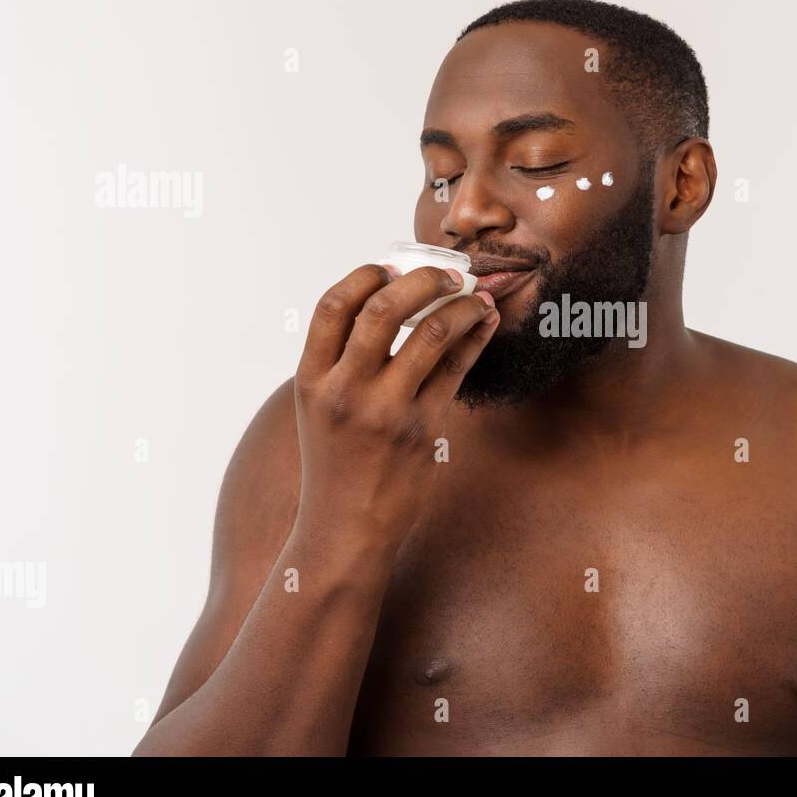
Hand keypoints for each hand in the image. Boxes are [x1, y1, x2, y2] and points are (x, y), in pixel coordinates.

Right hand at [292, 263, 498, 549]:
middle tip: (448, 273)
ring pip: (431, 333)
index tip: (391, 266)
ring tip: (477, 296)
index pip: (334, 305)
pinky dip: (475, 337)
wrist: (346, 530)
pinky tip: (484, 323)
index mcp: (312, 379)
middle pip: (385, 308)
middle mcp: (345, 390)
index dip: (366, 275)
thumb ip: (341, 362)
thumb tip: (383, 305)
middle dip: (424, 279)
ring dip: (462, 305)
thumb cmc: (336, 465)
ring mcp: (386, 410)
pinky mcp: (423, 429)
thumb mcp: (319, 409)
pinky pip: (456, 368)